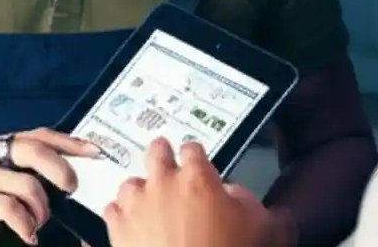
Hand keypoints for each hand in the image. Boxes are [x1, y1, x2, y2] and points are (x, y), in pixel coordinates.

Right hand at [0, 128, 100, 246]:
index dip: (69, 142)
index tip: (96, 153)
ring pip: (24, 183)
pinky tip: (27, 236)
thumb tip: (74, 173)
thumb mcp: (8, 191)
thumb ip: (30, 177)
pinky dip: (25, 224)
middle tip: (71, 190)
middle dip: (60, 169)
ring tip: (38, 225)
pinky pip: (8, 207)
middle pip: (31, 148)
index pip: (37, 135)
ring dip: (41, 209)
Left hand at [103, 138, 271, 246]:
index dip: (196, 155)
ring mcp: (135, 206)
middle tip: (168, 166)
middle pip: (156, 151)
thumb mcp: (265, 227)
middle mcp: (162, 184)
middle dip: (162, 155)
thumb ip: (248, 201)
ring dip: (140, 191)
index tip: (198, 164)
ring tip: (149, 204)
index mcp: (197, 178)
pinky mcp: (117, 230)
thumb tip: (233, 193)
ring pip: (131, 184)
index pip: (192, 148)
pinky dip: (122, 217)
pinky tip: (131, 226)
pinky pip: (112, 211)